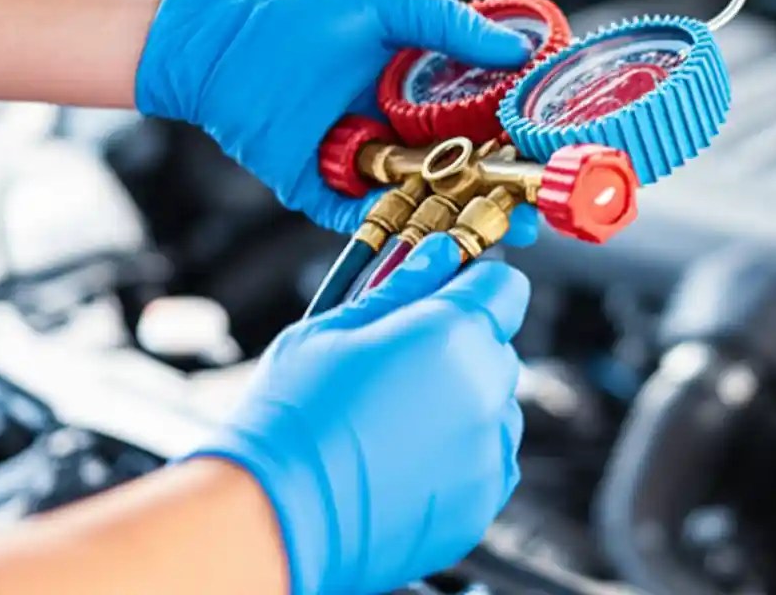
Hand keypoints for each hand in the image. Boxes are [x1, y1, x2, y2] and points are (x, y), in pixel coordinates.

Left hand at [134, 0, 531, 233]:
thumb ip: (449, 27)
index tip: (545, 160)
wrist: (223, 44)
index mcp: (415, 96)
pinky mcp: (324, 194)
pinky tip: (429, 238)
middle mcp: (394, 136)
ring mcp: (361, 168)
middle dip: (496, 196)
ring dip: (454, 220)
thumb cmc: (301, 18)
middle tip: (530, 211)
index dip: (512, 146)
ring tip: (492, 231)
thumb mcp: (387, 9)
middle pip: (457, 174)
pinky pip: (364, 219)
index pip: (477, 127)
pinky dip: (393, 228)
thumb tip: (517, 49)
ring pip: (417, 203)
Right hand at [191, 233, 528, 594]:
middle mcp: (485, 394)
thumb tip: (440, 255)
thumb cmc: (290, 417)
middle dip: (461, 346)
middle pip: (499, 348)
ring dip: (464, 404)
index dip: (474, 283)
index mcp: (453, 336)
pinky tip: (403, 461)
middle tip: (397, 363)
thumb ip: (400, 288)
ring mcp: (486, 456)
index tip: (444, 295)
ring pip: (497, 409)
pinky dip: (459, 456)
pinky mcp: (480, 506)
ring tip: (393, 421)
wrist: (272, 519)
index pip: (503, 286)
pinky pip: (487, 463)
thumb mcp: (332, 330)